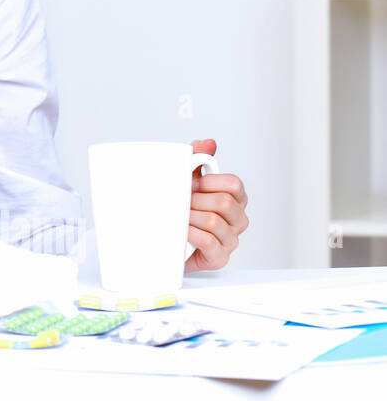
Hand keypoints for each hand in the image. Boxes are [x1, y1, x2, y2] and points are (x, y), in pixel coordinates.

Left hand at [185, 138, 248, 271]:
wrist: (162, 238)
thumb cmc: (181, 208)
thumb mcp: (187, 179)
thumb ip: (198, 158)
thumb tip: (208, 143)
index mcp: (235, 198)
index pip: (234, 184)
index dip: (209, 182)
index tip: (192, 184)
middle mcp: (237, 219)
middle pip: (224, 203)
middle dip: (196, 200)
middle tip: (182, 203)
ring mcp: (230, 239)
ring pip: (213, 221)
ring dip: (190, 217)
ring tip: (179, 217)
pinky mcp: (219, 257)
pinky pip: (209, 242)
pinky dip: (191, 233)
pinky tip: (182, 231)